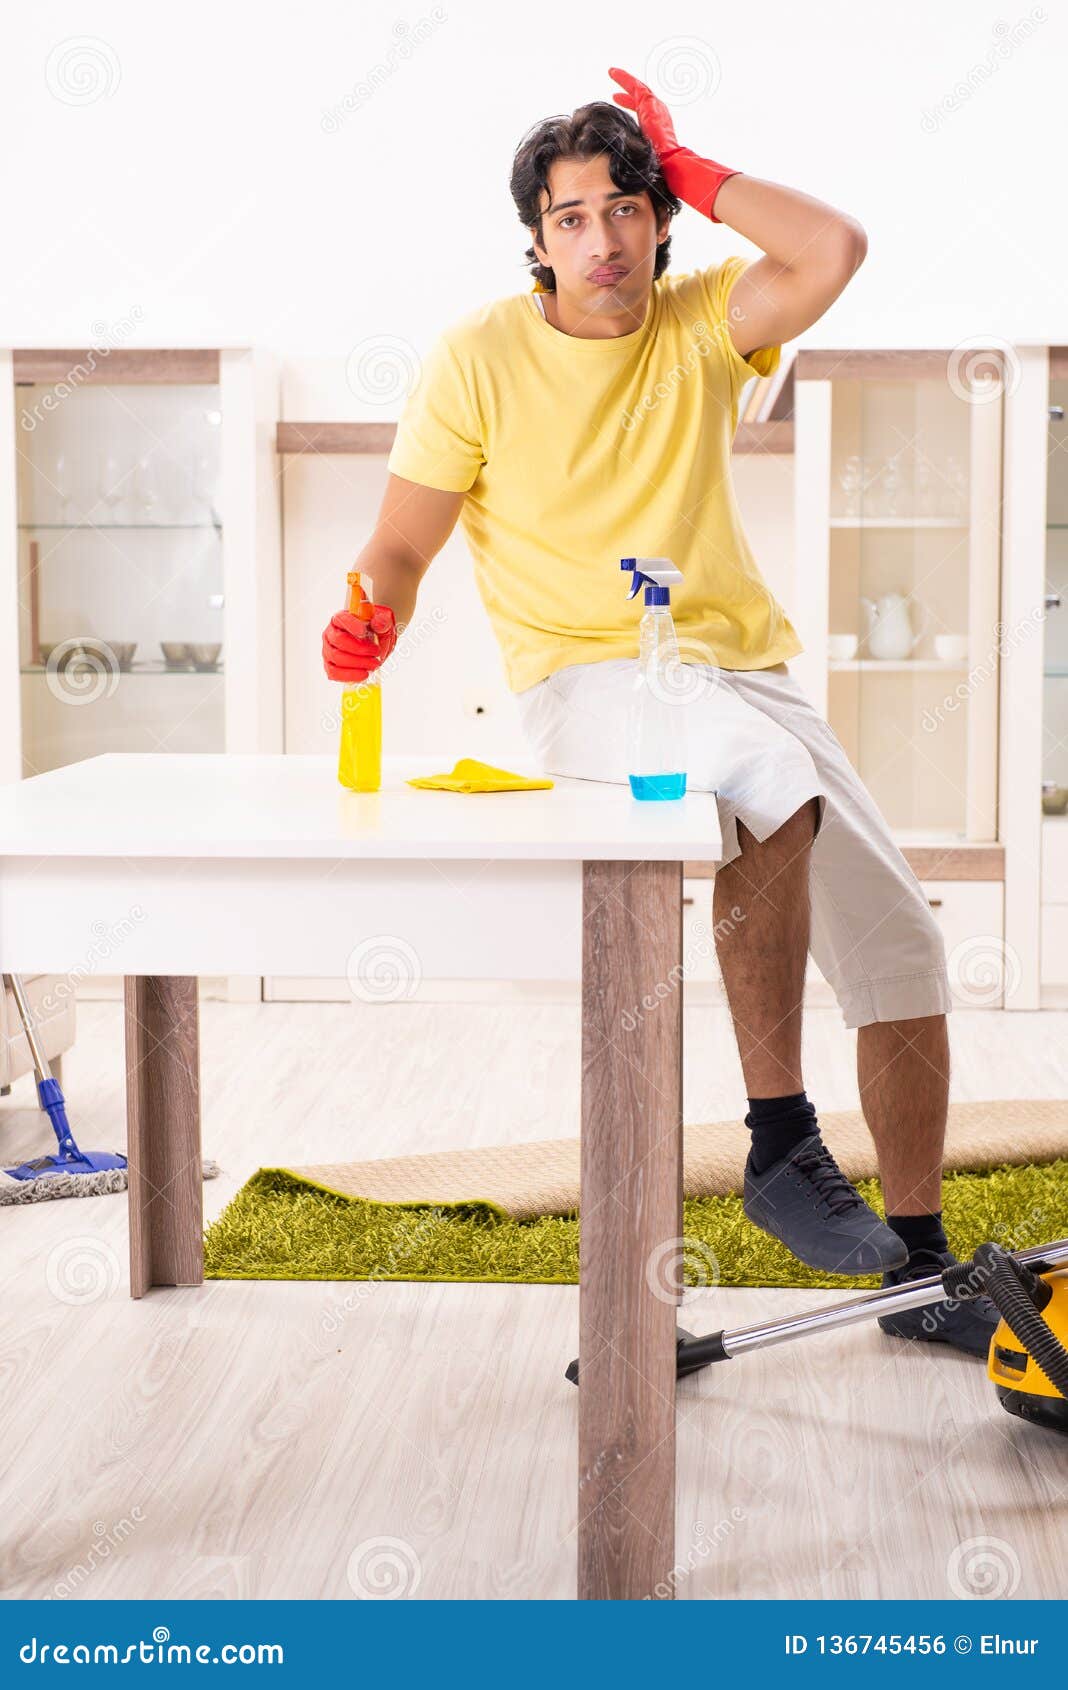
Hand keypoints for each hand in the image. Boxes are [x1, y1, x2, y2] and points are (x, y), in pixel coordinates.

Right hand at [322, 604, 397, 682]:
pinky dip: (349, 675)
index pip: (341, 619)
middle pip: (338, 640)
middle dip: (359, 648)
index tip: (363, 631)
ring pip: (336, 658)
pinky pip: (334, 673)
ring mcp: (329, 650)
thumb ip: (383, 621)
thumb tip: (378, 624)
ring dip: (357, 663)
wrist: (375, 643)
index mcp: (341, 618)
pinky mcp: (331, 665)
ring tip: (374, 664)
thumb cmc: (376, 630)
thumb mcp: (384, 621)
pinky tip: (364, 674)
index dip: (351, 625)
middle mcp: (331, 633)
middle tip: (376, 652)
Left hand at [607, 64, 740, 222]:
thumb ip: (644, 176)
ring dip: (625, 83)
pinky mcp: (652, 107)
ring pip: (639, 92)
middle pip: (641, 103)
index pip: (642, 121)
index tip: (618, 112)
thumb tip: (640, 203)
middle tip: (615, 91)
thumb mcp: (649, 173)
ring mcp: (656, 112)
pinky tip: (612, 73)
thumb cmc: (665, 177)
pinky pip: (637, 88)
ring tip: (612, 74)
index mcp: (656, 134)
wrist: (675, 167)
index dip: (632, 114)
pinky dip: (625, 79)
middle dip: (629, 95)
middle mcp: (657, 120)